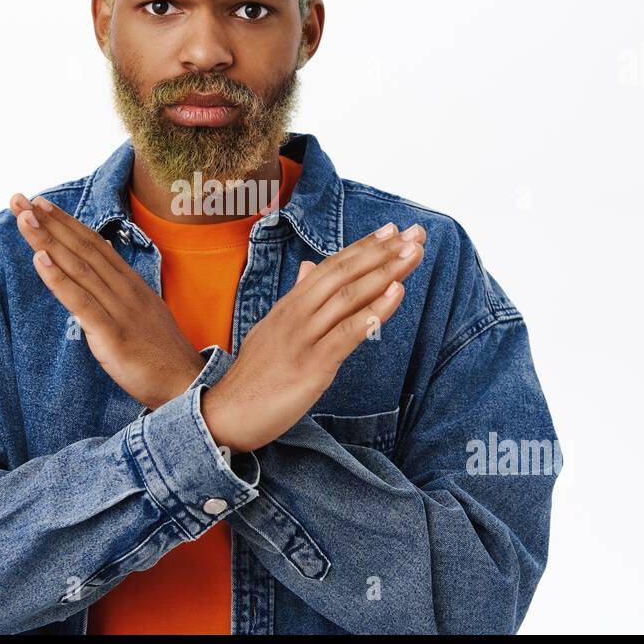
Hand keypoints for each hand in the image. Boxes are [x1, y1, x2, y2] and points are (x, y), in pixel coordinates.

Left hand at [8, 193, 205, 409]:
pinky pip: (81, 302)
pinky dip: (58, 279)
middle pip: (81, 248)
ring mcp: (119, 309)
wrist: (188, 384)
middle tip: (19, 200)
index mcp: (130, 283)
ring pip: (78, 267)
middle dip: (48, 222)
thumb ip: (121, 292)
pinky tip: (39, 260)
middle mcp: (124, 289)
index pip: (94, 244)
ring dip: (47, 240)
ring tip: (23, 218)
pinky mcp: (112, 333)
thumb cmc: (162, 354)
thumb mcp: (142, 313)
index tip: (40, 204)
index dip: (66, 222)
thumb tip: (104, 271)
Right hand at [201, 221, 427, 451]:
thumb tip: (310, 267)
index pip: (332, 266)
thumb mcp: (273, 329)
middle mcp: (297, 315)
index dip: (363, 247)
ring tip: (413, 254)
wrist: (227, 413)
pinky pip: (346, 334)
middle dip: (382, 252)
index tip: (392, 230)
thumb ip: (296, 298)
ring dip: (385, 274)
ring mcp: (303, 338)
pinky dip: (373, 313)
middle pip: (344, 274)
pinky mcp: (311, 366)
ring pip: (348, 297)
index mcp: (290, 305)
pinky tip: (395, 296)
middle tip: (415, 233)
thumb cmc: (255, 375)